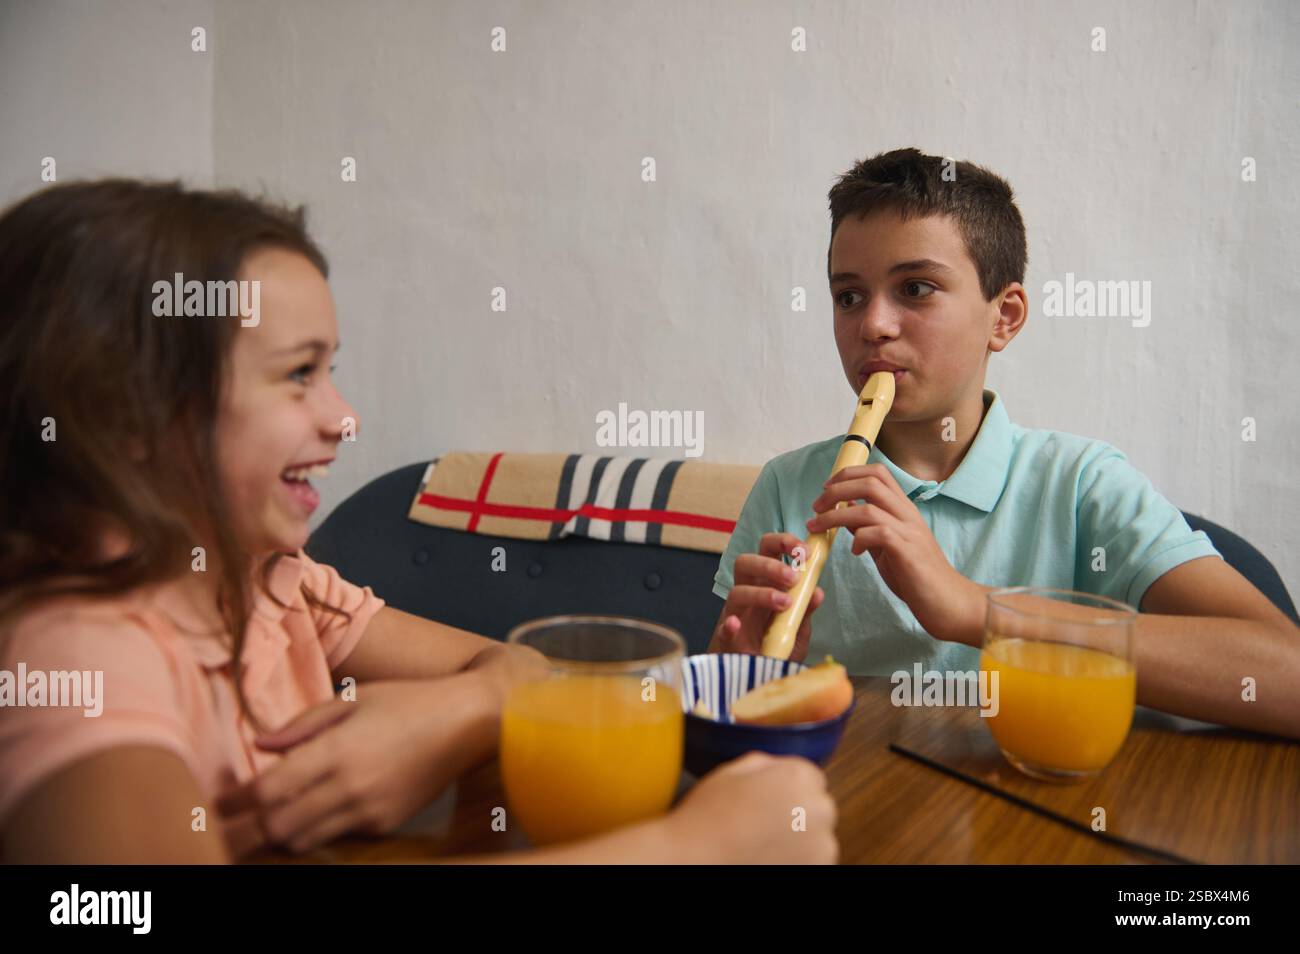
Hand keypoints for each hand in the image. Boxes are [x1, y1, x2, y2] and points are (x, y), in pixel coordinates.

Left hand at [217, 676, 498, 855]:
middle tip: (226, 825)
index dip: (236, 802)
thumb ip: (302, 725)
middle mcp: (350, 786)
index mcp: (336, 750)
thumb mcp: (352, 700)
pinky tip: (311, 813)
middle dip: (248, 828)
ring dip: (280, 833)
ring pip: (304, 839)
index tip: (218, 803)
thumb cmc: (408, 701)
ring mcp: (370, 810)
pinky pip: (337, 834)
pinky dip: (318, 828)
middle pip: (278, 826)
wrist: (468, 722)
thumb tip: (261, 745)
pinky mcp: (387, 823)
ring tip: (262, 824)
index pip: (268, 790)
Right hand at [666, 752, 837, 863]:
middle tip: (761, 823)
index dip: (786, 789)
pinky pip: (813, 860)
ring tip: (761, 844)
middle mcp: (819, 808)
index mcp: (799, 777)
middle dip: (796, 813)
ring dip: (799, 839)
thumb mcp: (730, 771)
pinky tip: (766, 858)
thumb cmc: (708, 817)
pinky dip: (797, 861)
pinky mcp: (818, 869)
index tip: (768, 801)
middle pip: (816, 806)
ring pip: (817, 837)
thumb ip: (765, 763)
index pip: (810, 777)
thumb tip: (778, 767)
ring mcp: (822, 845)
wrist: (696, 860)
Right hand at [711, 532, 824, 661]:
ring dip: (761, 593)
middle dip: (770, 564)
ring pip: (736, 592)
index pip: (768, 551)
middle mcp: (747, 593)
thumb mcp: (796, 629)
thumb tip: (818, 592)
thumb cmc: (774, 646)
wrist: (756, 675)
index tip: (806, 551)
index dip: (784, 543)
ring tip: (784, 603)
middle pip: (746, 563)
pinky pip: (723, 629)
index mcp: (765, 583)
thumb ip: (804, 611)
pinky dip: (729, 625)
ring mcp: (735, 614)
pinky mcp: (727, 640)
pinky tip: (736, 625)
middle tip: (793, 578)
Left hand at [806, 463, 981, 643]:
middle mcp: (908, 515)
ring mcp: (910, 532)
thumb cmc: (917, 576)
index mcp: (903, 509)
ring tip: (818, 527)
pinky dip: (859, 538)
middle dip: (837, 489)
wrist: (949, 602)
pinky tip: (854, 551)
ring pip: (869, 508)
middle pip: (870, 482)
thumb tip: (845, 509)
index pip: (877, 473)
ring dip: (836, 515)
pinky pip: (879, 533)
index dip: (848, 474)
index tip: (827, 489)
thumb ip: (869, 527)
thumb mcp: (887, 546)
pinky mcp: (908, 553)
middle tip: (816, 506)